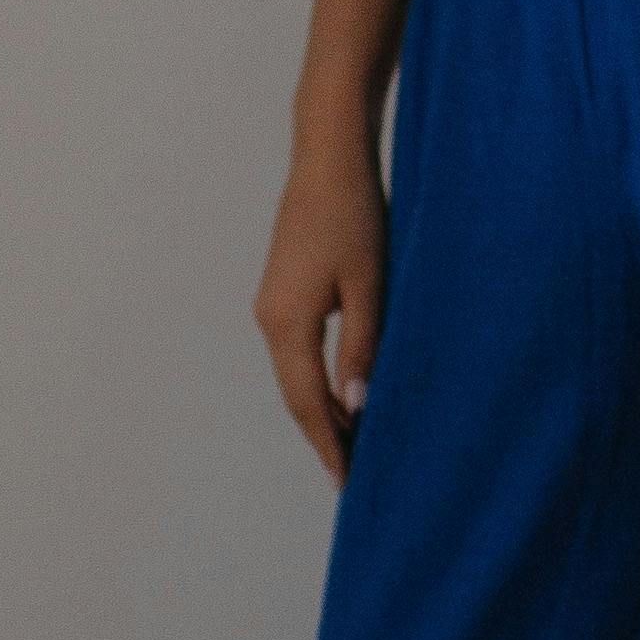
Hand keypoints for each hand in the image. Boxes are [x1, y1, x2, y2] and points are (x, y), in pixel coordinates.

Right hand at [256, 134, 388, 482]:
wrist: (329, 158)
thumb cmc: (356, 215)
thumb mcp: (370, 285)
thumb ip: (362, 348)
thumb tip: (356, 408)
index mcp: (288, 323)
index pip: (309, 403)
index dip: (330, 444)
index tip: (349, 481)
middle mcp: (269, 320)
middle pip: (295, 396)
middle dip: (323, 436)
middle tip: (352, 476)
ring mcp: (270, 306)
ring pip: (294, 376)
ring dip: (320, 411)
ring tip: (352, 445)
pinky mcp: (281, 293)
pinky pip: (296, 353)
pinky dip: (316, 382)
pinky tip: (341, 395)